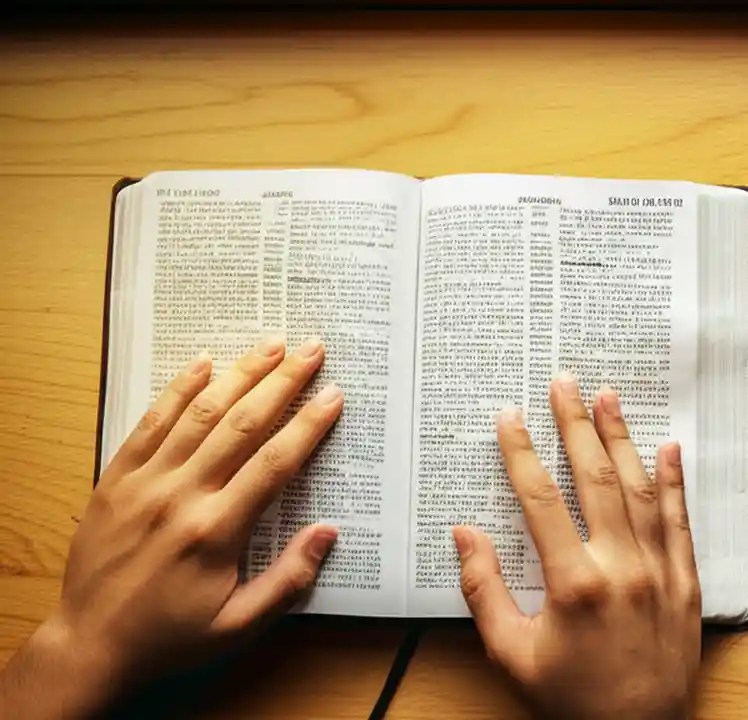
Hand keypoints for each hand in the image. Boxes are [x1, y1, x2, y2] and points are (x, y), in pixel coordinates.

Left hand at [0, 339, 343, 718]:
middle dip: (282, 382)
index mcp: (217, 531)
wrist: (90, 644)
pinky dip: (178, 390)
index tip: (333, 395)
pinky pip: (150, 424)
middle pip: (242, 425)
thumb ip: (288, 580)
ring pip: (199, 414)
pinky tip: (203, 363)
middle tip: (312, 350)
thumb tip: (328, 534)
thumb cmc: (170, 638)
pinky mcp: (117, 480)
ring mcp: (145, 483)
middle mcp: (182, 496)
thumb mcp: (238, 625)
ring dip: (239, 374)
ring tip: (270, 344)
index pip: (274, 463)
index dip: (308, 425)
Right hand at [454, 373, 700, 719]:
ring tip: (609, 397)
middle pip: (595, 478)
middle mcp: (622, 568)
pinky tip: (669, 449)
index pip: (542, 500)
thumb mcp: (512, 655)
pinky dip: (676, 482)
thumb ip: (484, 592)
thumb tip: (464, 536)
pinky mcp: (686, 582)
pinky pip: (682, 521)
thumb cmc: (572, 700)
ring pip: (641, 489)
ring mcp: (660, 572)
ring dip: (623, 439)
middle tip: (565, 383)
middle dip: (576, 425)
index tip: (509, 416)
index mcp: (575, 584)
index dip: (522, 453)